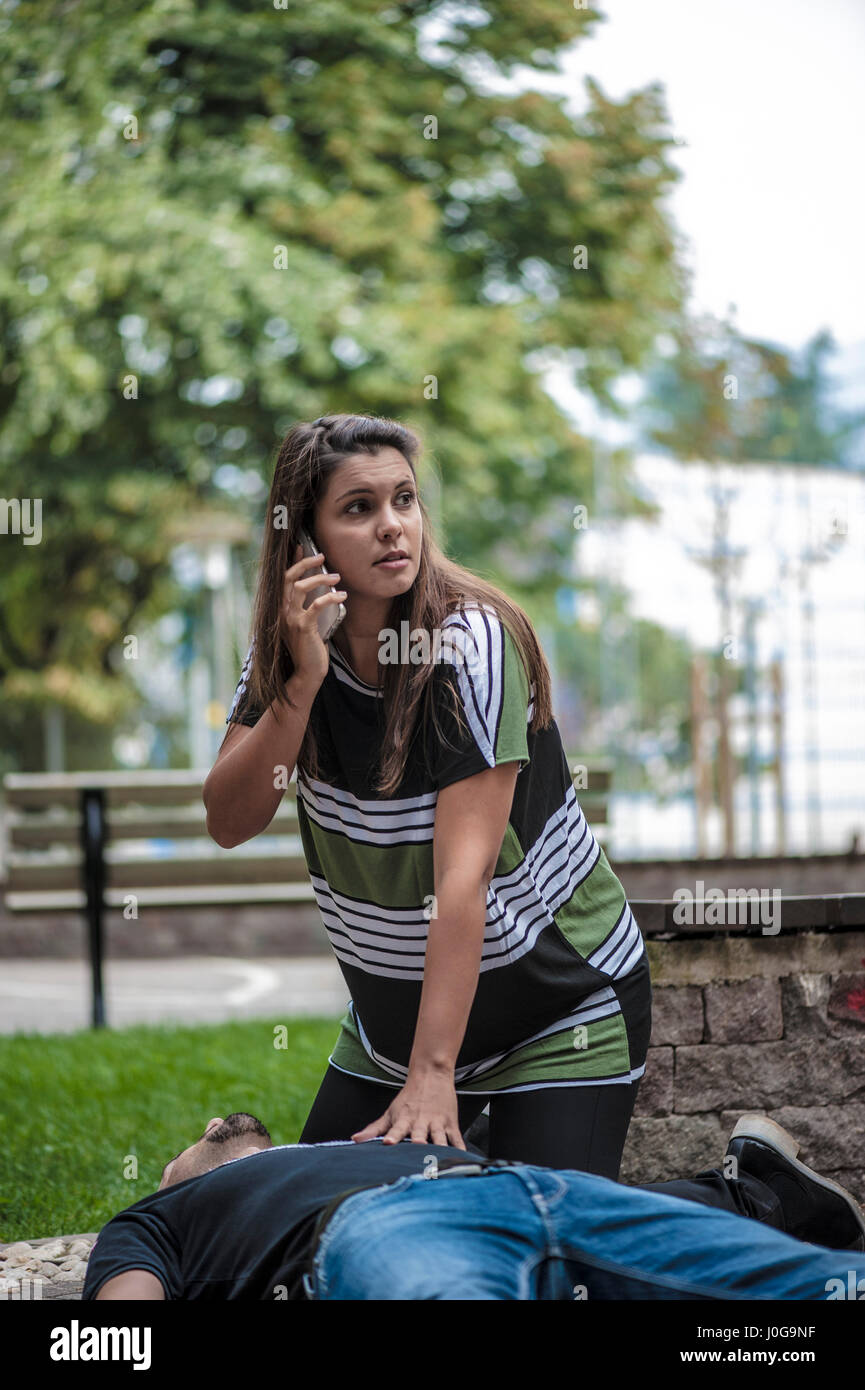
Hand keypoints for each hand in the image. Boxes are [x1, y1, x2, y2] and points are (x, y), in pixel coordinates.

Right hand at [280, 543, 345, 689]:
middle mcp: (281, 611)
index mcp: (280, 609)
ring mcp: (290, 619)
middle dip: (305, 563)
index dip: (292, 562)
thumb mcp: (305, 624)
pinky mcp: (303, 626)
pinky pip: (316, 605)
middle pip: (289, 578)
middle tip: (322, 556)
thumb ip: (306, 608)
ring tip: (336, 576)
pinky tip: (342, 595)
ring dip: (320, 578)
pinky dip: (330, 597)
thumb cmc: (309, 649)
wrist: (307, 672)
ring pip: (301, 587)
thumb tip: (320, 590)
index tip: (301, 547)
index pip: (283, 579)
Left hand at [351, 1068, 464, 1148]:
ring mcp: (437, 1123)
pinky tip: (463, 1158)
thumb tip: (355, 1139)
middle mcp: (421, 1122)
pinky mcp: (451, 1124)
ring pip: (440, 1138)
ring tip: (441, 1159)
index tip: (388, 1143)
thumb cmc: (408, 1098)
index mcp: (404, 1120)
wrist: (431, 1074)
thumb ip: (374, 1129)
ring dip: (440, 1147)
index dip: (393, 1137)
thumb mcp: (390, 1113)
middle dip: (419, 1144)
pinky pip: (456, 1138)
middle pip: (420, 1135)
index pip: (396, 1129)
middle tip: (418, 1151)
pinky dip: (460, 1148)